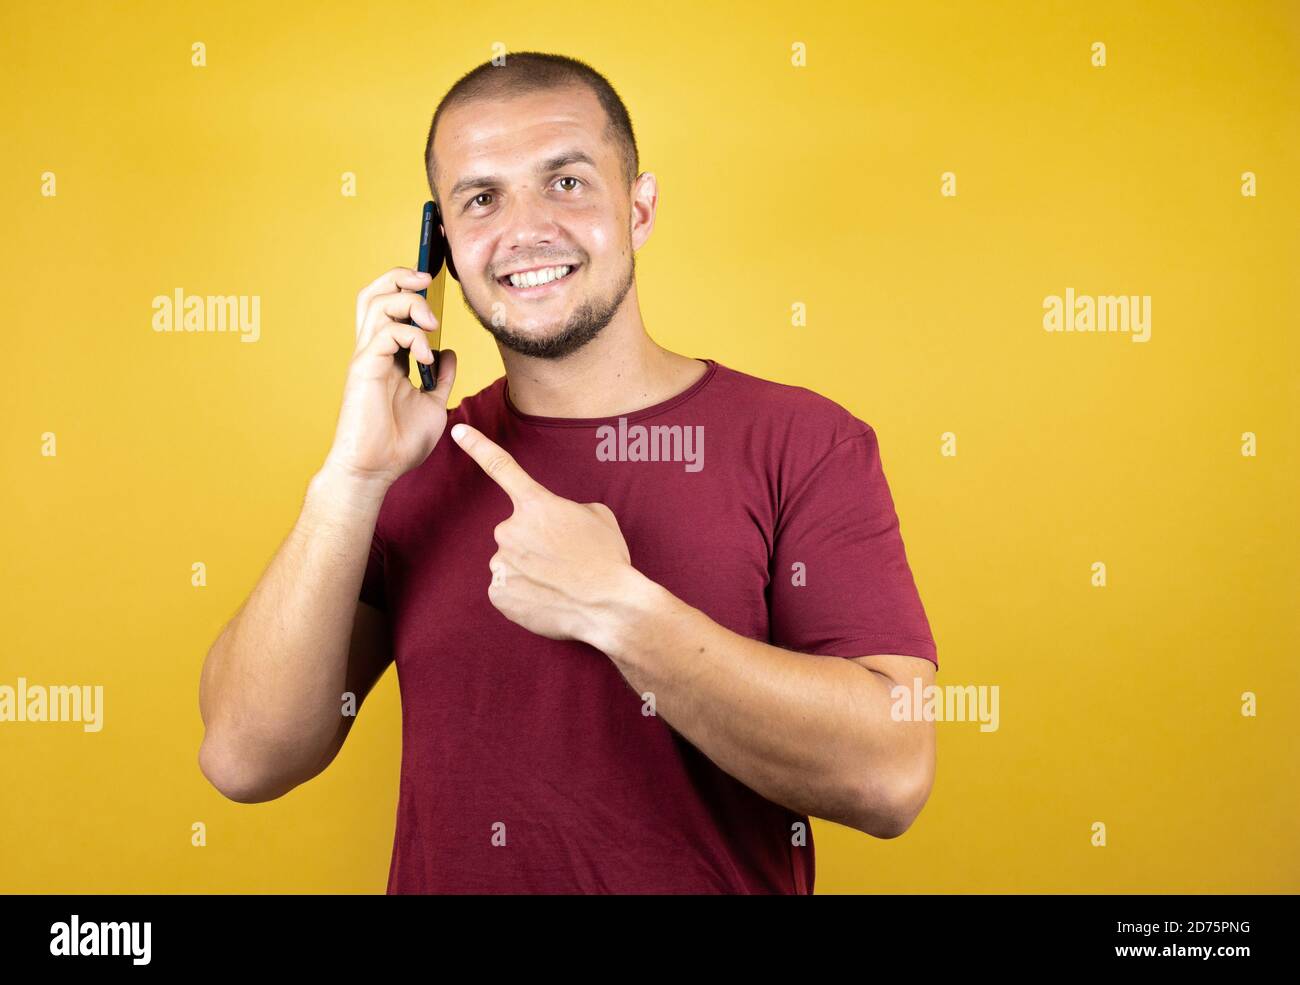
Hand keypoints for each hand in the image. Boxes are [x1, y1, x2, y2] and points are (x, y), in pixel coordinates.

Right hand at [323, 267, 457, 489]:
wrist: (376, 470)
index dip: (407, 288)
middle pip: (373, 293)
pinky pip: (385, 334)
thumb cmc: (398, 443)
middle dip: (399, 277)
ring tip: (432, 325)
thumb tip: (448, 352)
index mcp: (387, 355)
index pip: (388, 306)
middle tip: (427, 281)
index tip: (434, 287)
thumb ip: (441, 378)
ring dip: (411, 304)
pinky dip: (411, 337)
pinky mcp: (364, 369)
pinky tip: (426, 359)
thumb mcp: (432, 404)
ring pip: (377, 304)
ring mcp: (366, 358)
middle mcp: (373, 351)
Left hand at [450, 422, 635, 644]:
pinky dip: (524, 595)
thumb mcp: (598, 518)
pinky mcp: (499, 594)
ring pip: (511, 562)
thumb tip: (558, 524)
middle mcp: (510, 529)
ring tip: (559, 583)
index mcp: (536, 505)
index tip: (457, 430)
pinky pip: (508, 589)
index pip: (501, 467)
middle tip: (563, 561)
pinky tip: (546, 599)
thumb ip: (569, 511)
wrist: (607, 606)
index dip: (477, 445)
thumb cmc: (607, 559)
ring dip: (530, 571)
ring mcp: (502, 562)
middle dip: (534, 544)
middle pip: (515, 533)